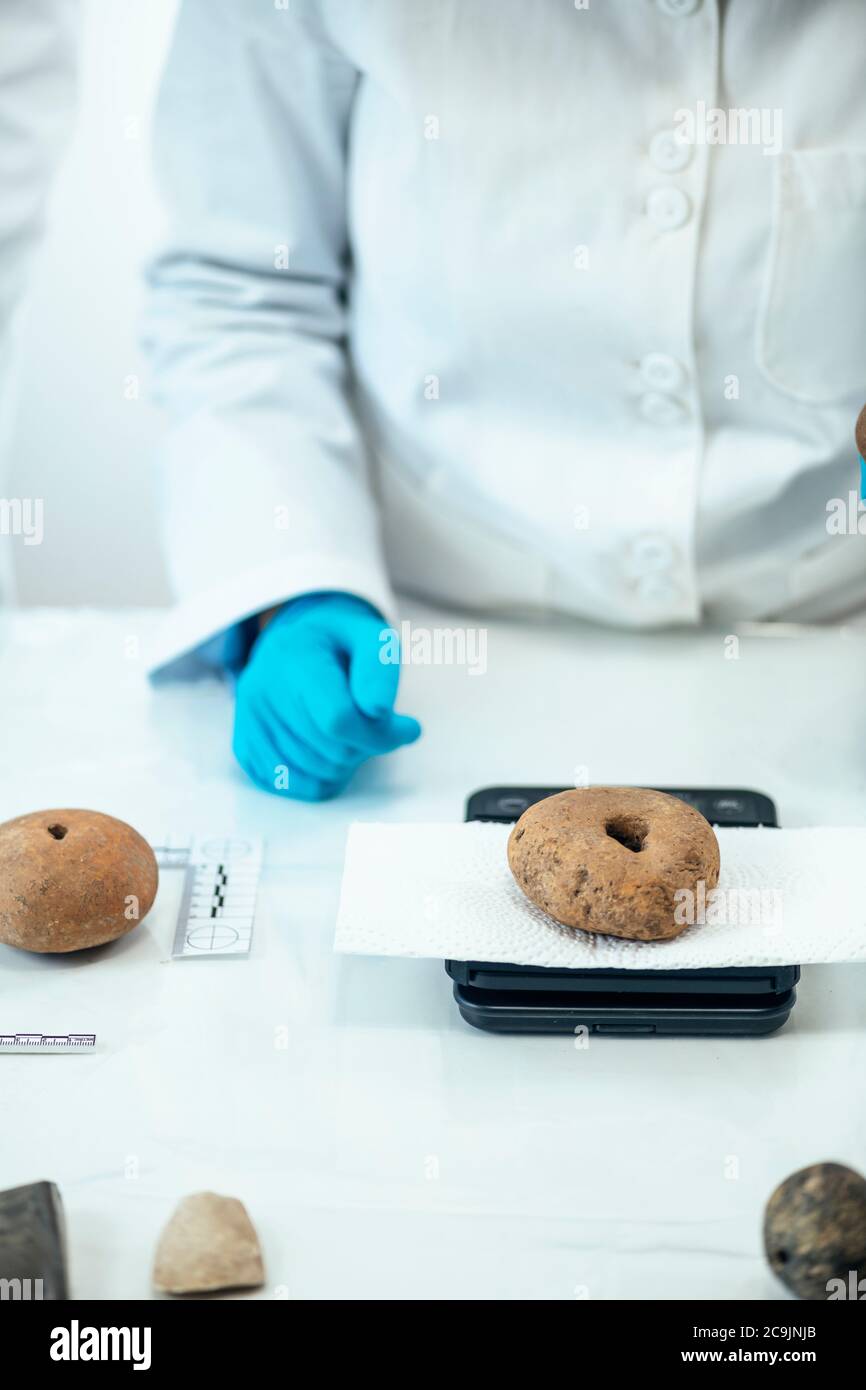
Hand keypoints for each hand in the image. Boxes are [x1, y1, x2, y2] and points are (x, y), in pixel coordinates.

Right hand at [232, 592, 420, 799]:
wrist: (296, 645)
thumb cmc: (342, 645)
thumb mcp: (371, 638)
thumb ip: (379, 669)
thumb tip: (377, 711)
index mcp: (292, 657)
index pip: (337, 719)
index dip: (379, 734)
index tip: (408, 727)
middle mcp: (260, 690)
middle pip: (329, 751)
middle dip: (366, 746)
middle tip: (378, 726)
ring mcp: (247, 721)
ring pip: (313, 773)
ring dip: (347, 763)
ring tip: (353, 734)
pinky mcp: (244, 745)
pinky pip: (291, 785)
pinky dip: (321, 777)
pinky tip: (332, 751)